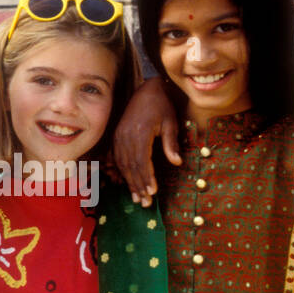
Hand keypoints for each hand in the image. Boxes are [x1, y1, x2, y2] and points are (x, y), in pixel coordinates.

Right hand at [113, 78, 181, 206]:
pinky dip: (122, 172)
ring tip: (137, 198)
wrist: (145, 89)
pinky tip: (127, 183)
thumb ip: (171, 142)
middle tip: (145, 203)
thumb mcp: (170, 121)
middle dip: (138, 186)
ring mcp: (119, 136)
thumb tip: (177, 163)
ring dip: (130, 182)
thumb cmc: (161, 105)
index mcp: (140, 133)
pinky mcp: (116, 136)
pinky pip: (117, 158)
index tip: (153, 192)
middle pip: (131, 166)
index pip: (142, 160)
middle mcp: (126, 136)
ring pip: (122, 164)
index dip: (147, 178)